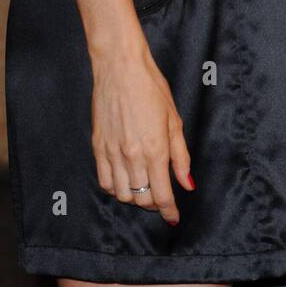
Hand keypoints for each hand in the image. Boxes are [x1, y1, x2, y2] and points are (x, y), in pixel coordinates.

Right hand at [90, 44, 192, 223]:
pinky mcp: (97, 147)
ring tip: (144, 188)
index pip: (162, 195)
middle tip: (162, 198)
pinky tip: (125, 181)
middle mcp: (132, 156)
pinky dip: (115, 188)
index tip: (174, 218)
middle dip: (155, 204)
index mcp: (155, 149)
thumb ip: (181, 156)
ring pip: (122, 195)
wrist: (120, 68)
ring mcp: (112, 153)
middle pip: (142, 198)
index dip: (169, 211)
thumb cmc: (151, 88)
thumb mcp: (174, 120)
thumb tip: (188, 183)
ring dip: (135, 198)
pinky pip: (104, 182)